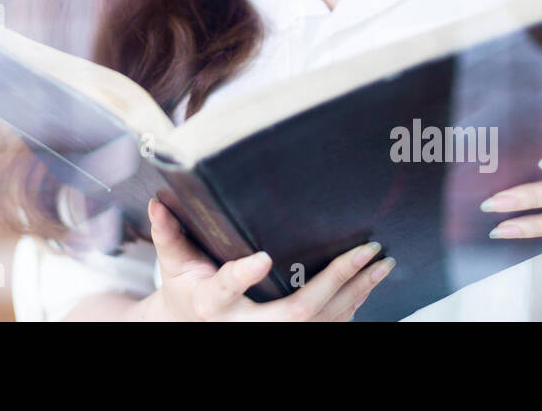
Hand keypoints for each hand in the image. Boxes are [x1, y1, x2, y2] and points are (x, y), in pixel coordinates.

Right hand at [142, 198, 393, 320]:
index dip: (243, 276)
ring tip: (382, 263)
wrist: (193, 327)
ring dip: (356, 292)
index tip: (264, 258)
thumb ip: (169, 234)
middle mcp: (245, 326)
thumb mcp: (172, 264)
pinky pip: (327, 327)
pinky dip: (352, 306)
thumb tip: (158, 203)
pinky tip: (368, 283)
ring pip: (321, 322)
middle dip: (336, 281)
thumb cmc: (186, 289)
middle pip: (295, 313)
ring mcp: (271, 336)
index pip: (224, 290)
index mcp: (211, 304)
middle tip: (367, 250)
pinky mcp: (291, 338)